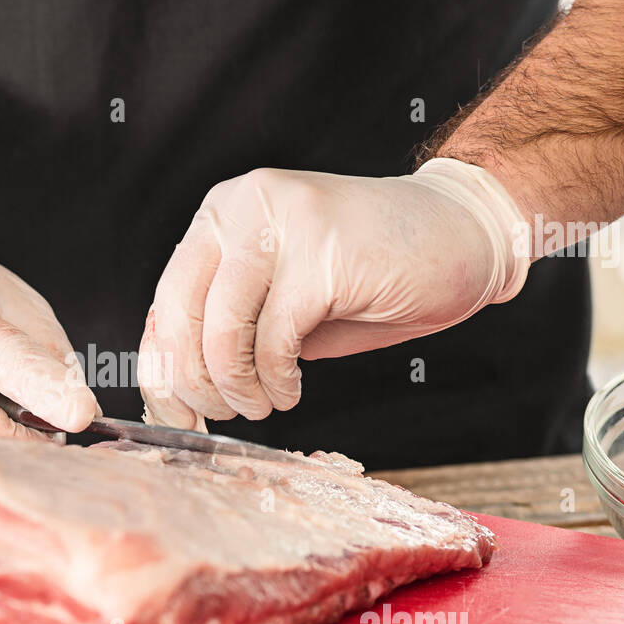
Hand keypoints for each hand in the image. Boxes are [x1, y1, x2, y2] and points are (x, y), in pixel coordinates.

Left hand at [138, 159, 528, 428]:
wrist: (461, 235)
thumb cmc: (369, 276)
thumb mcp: (278, 301)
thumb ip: (225, 326)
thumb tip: (173, 388)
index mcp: (221, 215)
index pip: (165, 301)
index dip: (161, 370)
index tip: (174, 415)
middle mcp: (243, 206)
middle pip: (182, 316)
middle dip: (194, 385)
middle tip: (221, 417)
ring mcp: (282, 223)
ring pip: (222, 330)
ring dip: (237, 388)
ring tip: (263, 405)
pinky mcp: (321, 253)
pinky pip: (273, 338)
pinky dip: (275, 379)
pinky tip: (290, 389)